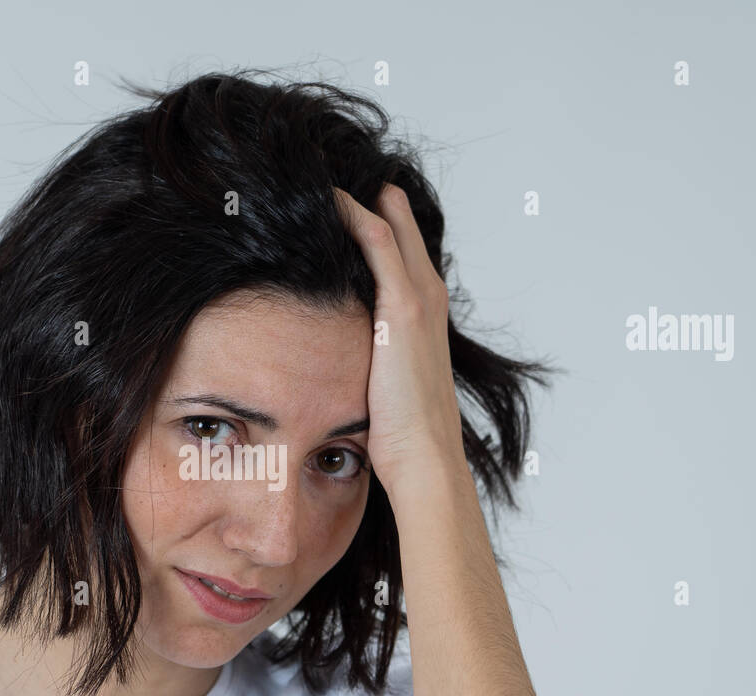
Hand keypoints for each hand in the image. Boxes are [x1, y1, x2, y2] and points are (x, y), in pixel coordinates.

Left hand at [333, 184, 465, 506]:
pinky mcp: (402, 304)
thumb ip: (370, 368)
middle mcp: (428, 300)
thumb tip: (341, 372)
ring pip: (389, 228)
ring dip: (362, 201)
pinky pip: (376, 241)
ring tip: (327, 181)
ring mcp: (419, 299)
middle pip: (403, 233)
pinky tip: (329, 201)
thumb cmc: (403, 436)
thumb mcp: (384, 391)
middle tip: (341, 180)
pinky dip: (355, 215)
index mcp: (425, 320)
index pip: (404, 260)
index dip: (382, 232)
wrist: (424, 456)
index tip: (349, 213)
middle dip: (378, 204)